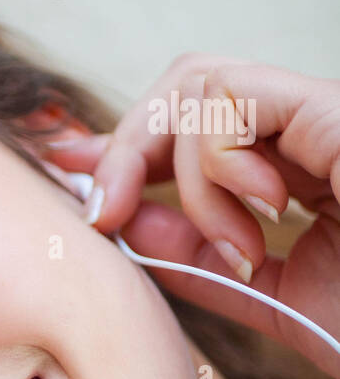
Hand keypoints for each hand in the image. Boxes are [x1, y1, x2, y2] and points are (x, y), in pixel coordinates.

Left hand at [45, 56, 339, 377]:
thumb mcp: (262, 293)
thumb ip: (196, 257)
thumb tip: (123, 220)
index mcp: (289, 163)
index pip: (190, 120)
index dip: (121, 139)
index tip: (65, 168)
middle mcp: (306, 125)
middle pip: (184, 85)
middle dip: (128, 147)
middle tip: (109, 215)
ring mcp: (323, 115)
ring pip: (201, 86)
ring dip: (190, 176)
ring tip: (239, 243)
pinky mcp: (337, 116)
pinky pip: (236, 100)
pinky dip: (218, 163)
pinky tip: (257, 216)